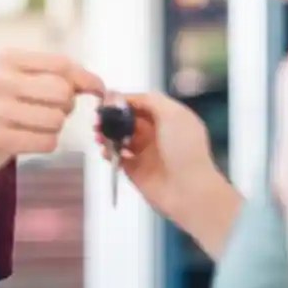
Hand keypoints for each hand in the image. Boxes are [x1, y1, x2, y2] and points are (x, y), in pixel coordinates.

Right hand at [0, 50, 104, 175]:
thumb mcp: (15, 78)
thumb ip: (53, 75)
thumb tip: (97, 83)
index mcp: (5, 59)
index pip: (61, 64)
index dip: (85, 78)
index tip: (97, 88)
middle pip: (62, 93)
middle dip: (66, 105)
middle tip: (53, 110)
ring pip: (57, 120)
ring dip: (56, 127)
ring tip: (36, 125)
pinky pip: (47, 142)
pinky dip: (46, 143)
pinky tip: (28, 140)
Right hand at [96, 91, 221, 222]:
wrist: (188, 190)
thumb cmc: (186, 150)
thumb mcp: (174, 114)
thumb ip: (152, 101)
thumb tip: (133, 97)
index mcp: (170, 118)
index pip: (144, 104)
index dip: (126, 101)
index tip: (108, 100)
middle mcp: (158, 134)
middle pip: (130, 120)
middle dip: (113, 117)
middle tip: (99, 117)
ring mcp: (147, 153)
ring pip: (122, 138)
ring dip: (108, 134)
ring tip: (98, 134)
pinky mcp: (137, 171)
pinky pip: (118, 157)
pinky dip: (109, 152)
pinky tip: (105, 150)